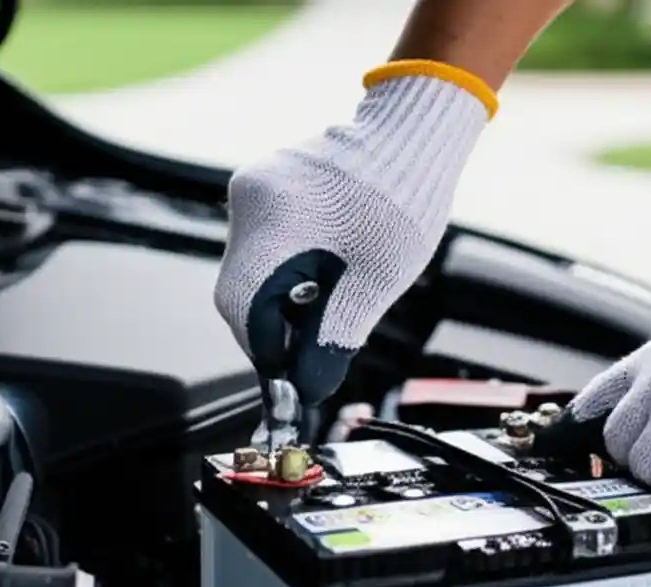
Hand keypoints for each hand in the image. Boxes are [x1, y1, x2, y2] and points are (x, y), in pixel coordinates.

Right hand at [214, 70, 487, 404]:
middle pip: (239, 288)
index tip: (294, 371)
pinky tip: (324, 265)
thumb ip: (335, 336)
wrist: (412, 136)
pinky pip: (259, 240)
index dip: (266, 348)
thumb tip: (309, 384)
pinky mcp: (262, 183)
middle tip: (315, 342)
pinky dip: (283, 265)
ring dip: (279, 294)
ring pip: (247, 266)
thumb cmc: (405, 200)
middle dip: (273, 324)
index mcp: (274, 224)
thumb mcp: (377, 282)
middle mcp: (250, 201)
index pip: (241, 308)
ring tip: (331, 294)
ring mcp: (252, 187)